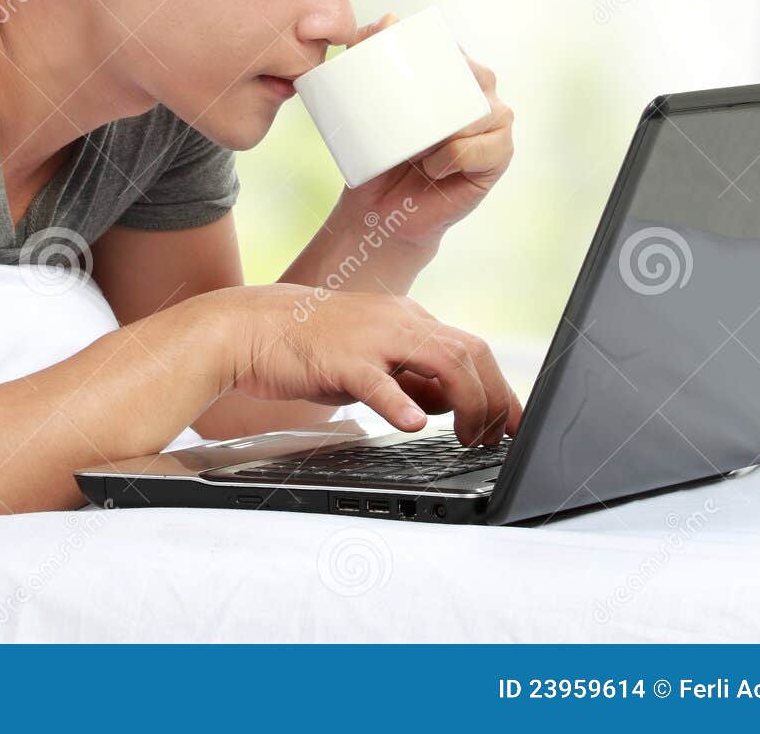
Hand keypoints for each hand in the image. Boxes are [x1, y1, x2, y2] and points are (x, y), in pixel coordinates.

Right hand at [203, 284, 522, 445]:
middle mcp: (397, 321)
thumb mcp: (368, 360)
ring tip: (469, 437)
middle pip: (471, 353)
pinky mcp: (341, 358)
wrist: (246, 328)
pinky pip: (379, 379)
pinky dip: (400, 402)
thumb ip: (407, 377)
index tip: (513, 424)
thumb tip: (445, 403)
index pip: (472, 349)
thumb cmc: (304, 346)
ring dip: (468, 402)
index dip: (501, 389)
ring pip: (443, 361)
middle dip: (495, 400)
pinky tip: (413, 423)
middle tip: (496, 439)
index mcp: (406, 319)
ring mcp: (371, 337)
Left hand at [335, 13, 513, 245]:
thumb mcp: (363, 104)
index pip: (447, 47)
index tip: (387, 59)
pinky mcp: (500, 155)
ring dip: (441, 129)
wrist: (381, 208)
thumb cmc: (376, 152)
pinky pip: (478, 148)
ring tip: (412, 151)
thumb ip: (366, 56)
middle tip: (399, 117)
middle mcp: (482, 89)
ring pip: (476, 109)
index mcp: (454, 70)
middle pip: (470, 73)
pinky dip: (451, 157)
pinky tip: (432, 168)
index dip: (422, 49)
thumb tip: (388, 19)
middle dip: (434, 89)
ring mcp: (496, 121)